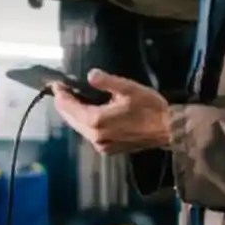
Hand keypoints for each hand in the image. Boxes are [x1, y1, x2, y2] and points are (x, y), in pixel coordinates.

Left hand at [51, 69, 171, 154]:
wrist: (168, 130)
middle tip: (61, 90)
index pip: (69, 107)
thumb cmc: (150, 108)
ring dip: (74, 114)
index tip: (56, 84)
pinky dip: (84, 123)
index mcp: (97, 120)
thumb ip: (106, 81)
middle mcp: (96, 136)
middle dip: (65, 104)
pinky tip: (88, 113)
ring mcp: (101, 145)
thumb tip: (91, 75)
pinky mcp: (108, 149)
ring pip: (79, 127)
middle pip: (71, 119)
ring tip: (73, 99)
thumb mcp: (128, 89)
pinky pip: (90, 134)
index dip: (61, 94)